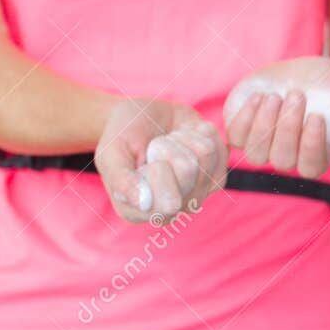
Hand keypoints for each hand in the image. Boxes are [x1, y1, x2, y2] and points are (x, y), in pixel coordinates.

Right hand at [96, 98, 227, 223]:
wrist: (144, 118)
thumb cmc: (123, 136)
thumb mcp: (110, 152)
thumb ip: (120, 179)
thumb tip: (143, 203)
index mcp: (141, 212)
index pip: (167, 198)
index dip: (156, 167)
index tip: (143, 160)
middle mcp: (173, 210)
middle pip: (187, 169)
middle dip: (168, 146)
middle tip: (155, 146)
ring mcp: (198, 194)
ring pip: (205, 154)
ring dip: (183, 138)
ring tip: (169, 142)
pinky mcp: (216, 176)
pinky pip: (219, 146)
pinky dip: (199, 133)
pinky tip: (185, 138)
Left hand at [224, 57, 329, 177]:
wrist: (316, 75)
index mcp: (317, 157)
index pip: (310, 166)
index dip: (310, 145)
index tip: (318, 116)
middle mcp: (289, 156)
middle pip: (280, 158)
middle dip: (287, 126)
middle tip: (297, 95)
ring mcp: (264, 143)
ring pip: (255, 150)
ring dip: (263, 123)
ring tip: (276, 95)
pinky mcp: (244, 128)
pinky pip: (234, 135)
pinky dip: (244, 117)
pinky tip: (260, 95)